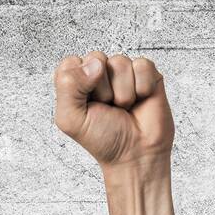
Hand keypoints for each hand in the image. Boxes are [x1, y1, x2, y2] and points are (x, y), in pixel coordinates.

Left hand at [53, 53, 173, 169]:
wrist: (136, 155)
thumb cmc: (103, 139)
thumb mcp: (71, 119)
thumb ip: (67, 86)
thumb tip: (95, 63)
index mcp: (75, 81)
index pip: (72, 63)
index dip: (80, 84)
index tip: (87, 105)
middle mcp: (98, 72)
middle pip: (97, 59)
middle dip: (103, 90)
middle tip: (108, 109)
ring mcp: (123, 72)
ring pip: (120, 62)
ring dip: (123, 93)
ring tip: (124, 108)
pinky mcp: (146, 74)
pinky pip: (142, 65)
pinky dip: (142, 87)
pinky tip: (141, 100)